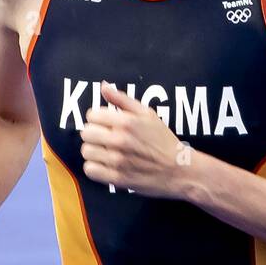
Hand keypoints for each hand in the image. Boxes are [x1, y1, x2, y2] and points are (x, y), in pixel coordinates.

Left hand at [79, 80, 190, 198]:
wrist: (179, 170)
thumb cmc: (164, 140)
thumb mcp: (148, 114)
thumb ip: (122, 99)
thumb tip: (103, 86)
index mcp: (127, 122)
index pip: (92, 115)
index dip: (98, 118)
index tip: (106, 123)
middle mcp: (120, 140)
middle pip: (86, 133)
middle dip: (94, 133)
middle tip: (105, 137)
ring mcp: (117, 161)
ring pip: (86, 152)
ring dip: (94, 151)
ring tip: (105, 151)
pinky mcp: (116, 178)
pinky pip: (90, 170)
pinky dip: (95, 167)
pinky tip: (105, 164)